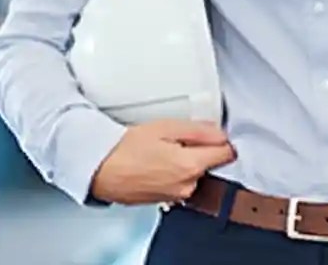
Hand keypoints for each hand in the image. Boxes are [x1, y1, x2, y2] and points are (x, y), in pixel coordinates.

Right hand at [88, 119, 236, 205]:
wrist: (100, 170)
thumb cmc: (125, 149)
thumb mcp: (165, 127)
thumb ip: (198, 130)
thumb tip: (219, 133)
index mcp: (191, 166)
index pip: (227, 154)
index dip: (221, 140)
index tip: (211, 134)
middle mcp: (187, 186)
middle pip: (210, 163)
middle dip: (200, 150)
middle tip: (175, 140)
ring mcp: (176, 196)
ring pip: (194, 173)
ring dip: (185, 162)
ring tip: (160, 152)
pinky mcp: (165, 200)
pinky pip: (179, 183)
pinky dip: (172, 173)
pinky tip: (155, 164)